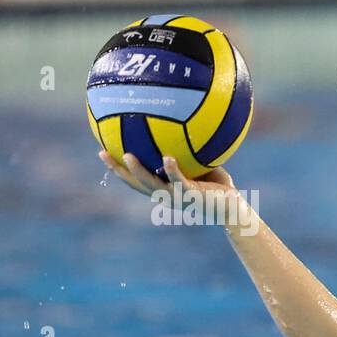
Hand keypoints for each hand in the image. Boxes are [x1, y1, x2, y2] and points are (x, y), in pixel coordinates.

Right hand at [99, 150, 250, 229]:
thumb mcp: (199, 167)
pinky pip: (179, 182)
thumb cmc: (218, 188)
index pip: (136, 179)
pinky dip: (172, 170)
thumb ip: (187, 153)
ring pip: (152, 185)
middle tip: (102, 154)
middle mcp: (166, 195)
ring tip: (127, 155)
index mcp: (164, 190)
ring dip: (138, 171)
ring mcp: (178, 197)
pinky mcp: (192, 196)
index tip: (103, 153)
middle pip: (135, 183)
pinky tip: (167, 158)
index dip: (118, 169)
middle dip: (117, 170)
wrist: (234, 209)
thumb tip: (180, 126)